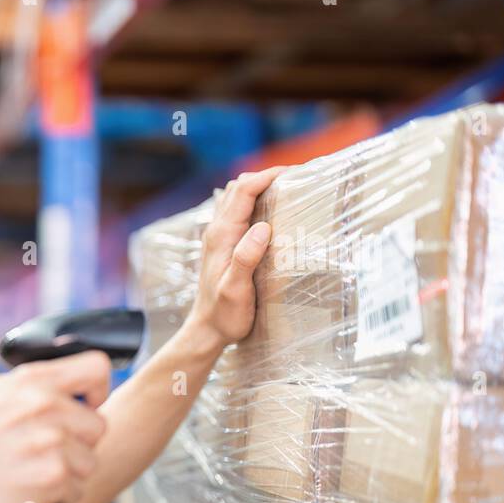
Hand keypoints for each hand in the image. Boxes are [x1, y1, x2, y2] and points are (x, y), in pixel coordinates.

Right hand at [0, 351, 110, 502]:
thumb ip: (33, 384)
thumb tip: (74, 384)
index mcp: (31, 380)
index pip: (96, 368)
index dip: (96, 390)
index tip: (84, 406)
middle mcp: (44, 406)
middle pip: (97, 425)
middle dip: (78, 442)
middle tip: (44, 451)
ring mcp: (51, 442)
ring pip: (90, 461)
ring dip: (69, 472)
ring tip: (33, 471)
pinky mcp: (54, 478)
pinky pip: (78, 489)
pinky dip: (59, 497)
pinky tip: (31, 489)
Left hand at [187, 166, 285, 348]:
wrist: (207, 329)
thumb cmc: (224, 314)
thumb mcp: (236, 289)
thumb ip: (246, 257)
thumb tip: (262, 228)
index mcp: (222, 235)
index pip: (243, 190)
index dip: (268, 176)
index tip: (295, 173)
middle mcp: (217, 230)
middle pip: (238, 187)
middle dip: (266, 176)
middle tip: (296, 179)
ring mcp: (218, 236)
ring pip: (236, 197)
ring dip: (259, 187)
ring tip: (287, 190)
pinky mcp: (223, 244)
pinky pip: (236, 211)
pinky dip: (253, 201)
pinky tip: (271, 211)